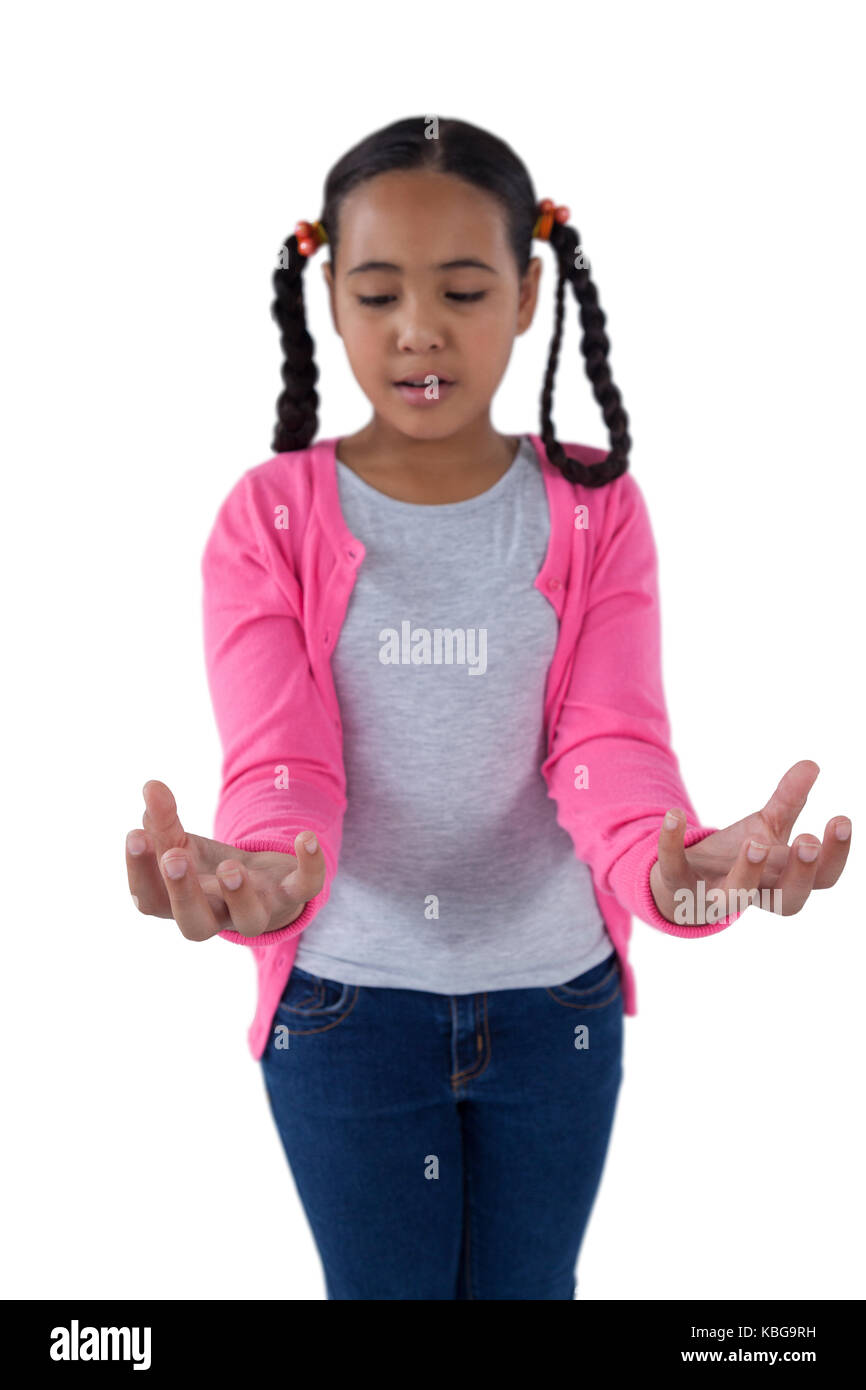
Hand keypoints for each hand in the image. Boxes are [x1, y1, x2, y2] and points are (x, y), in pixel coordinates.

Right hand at [125, 779, 325, 939]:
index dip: (140, 872)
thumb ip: (163, 819)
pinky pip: (305, 888)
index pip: (150, 900)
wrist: (262, 882)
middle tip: (174, 858)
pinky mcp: (291, 894)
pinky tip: (306, 837)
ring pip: (249, 920)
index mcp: (180, 904)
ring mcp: (257, 908)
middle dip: (183, 893)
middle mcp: (217, 915)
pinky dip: (310, 865)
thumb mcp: (182, 841)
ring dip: (239, 894)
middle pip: (195, 925)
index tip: (135, 835)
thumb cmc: (209, 867)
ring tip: (231, 866)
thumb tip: (151, 786)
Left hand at [649, 760, 850, 924]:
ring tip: (754, 842)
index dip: (835, 855)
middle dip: (801, 873)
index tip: (841, 819)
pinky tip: (674, 814)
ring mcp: (715, 894)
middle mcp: (755, 893)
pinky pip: (673, 869)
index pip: (822, 879)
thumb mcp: (766, 826)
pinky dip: (671, 843)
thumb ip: (790, 800)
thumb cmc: (736, 857)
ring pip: (735, 898)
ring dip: (747, 871)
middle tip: (807, 842)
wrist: (685, 883)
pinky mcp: (678, 884)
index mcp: (782, 879)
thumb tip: (811, 763)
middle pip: (789, 900)